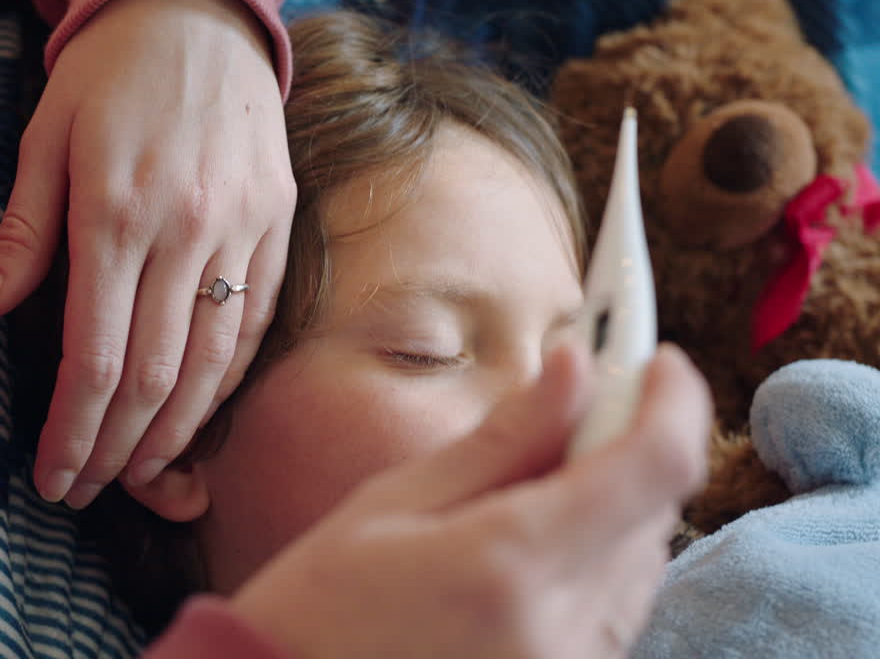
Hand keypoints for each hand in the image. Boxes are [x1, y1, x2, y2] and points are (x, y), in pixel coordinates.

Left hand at [0, 0, 295, 507]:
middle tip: (87, 487)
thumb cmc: (107, 77)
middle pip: (154, 374)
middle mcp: (184, 228)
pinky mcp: (276, 224)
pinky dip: (227, 377)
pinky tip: (197, 411)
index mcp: (113, 210)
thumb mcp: (43, 139)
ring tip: (139, 470)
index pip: (94, 355)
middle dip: (116, 447)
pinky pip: (257, 319)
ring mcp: (241, 228)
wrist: (196, 16)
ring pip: (213, 360)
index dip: (72, 430)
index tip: (53, 476)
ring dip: (175, 429)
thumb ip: (21, 234)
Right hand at [230, 344, 711, 658]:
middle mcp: (564, 631)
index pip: (653, 466)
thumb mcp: (392, 505)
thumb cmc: (318, 609)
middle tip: (575, 401)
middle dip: (629, 443)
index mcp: (512, 566)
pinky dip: (592, 557)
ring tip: (533, 478)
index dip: (672, 399)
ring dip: (611, 501)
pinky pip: (614, 609)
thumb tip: (573, 367)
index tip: (656, 358)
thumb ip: (499, 439)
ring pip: (642, 560)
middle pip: (656, 510)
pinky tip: (528, 540)